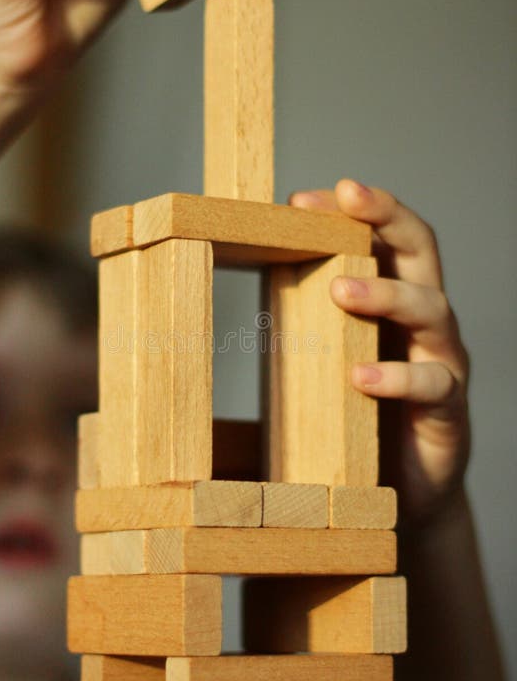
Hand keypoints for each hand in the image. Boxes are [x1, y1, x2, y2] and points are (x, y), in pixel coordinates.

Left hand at [291, 179, 470, 525]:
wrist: (403, 484)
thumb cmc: (361, 410)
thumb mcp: (332, 356)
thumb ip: (307, 319)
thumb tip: (233, 286)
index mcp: (395, 298)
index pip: (384, 235)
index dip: (354, 208)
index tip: (300, 199)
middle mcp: (424, 320)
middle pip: (420, 249)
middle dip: (385, 216)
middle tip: (346, 196)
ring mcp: (442, 360)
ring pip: (431, 308)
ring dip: (384, 293)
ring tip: (339, 291)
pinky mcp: (447, 411)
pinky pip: (432, 384)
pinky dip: (396, 377)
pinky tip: (360, 376)